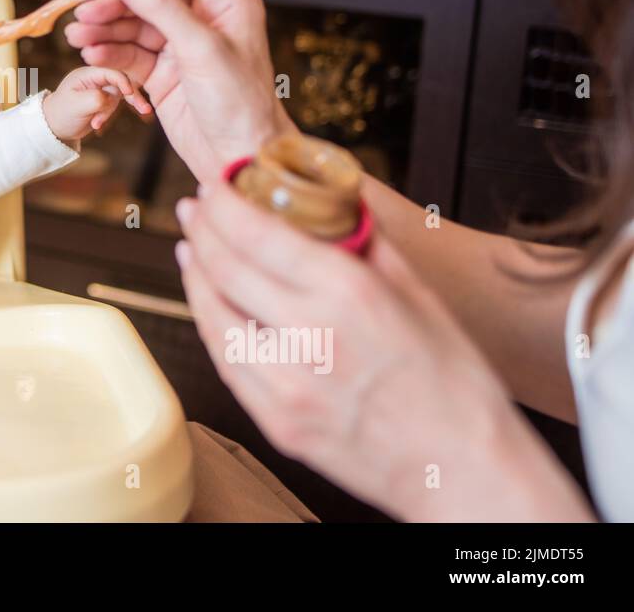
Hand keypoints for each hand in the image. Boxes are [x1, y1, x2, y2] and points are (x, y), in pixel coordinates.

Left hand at [41, 65, 151, 142]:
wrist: (54, 127)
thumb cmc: (61, 114)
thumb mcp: (76, 105)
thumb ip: (96, 98)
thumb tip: (112, 98)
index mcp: (87, 73)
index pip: (111, 71)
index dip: (123, 81)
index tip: (130, 94)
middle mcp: (96, 77)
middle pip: (120, 82)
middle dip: (130, 96)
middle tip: (144, 110)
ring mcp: (102, 87)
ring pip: (120, 95)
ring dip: (110, 112)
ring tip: (95, 124)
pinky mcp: (106, 98)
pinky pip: (120, 101)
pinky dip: (119, 111)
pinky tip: (128, 116)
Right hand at [64, 0, 294, 180]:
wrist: (240, 157)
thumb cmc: (239, 103)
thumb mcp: (200, 47)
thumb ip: (160, 6)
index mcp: (225, 1)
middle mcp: (202, 19)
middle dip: (113, 2)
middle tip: (83, 11)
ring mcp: (180, 47)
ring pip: (134, 25)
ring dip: (104, 29)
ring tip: (78, 36)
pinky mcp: (163, 73)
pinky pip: (130, 54)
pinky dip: (110, 52)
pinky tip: (92, 54)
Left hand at [173, 179, 593, 520]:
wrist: (462, 468)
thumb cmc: (454, 385)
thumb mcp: (419, 296)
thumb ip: (368, 248)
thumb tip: (337, 209)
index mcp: (348, 294)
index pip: (258, 233)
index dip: (223, 204)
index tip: (212, 185)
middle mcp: (310, 335)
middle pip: (225, 268)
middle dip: (201, 230)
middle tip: (194, 208)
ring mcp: (286, 383)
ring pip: (214, 315)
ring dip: (195, 276)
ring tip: (192, 250)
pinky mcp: (276, 421)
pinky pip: (226, 363)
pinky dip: (211, 325)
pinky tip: (211, 305)